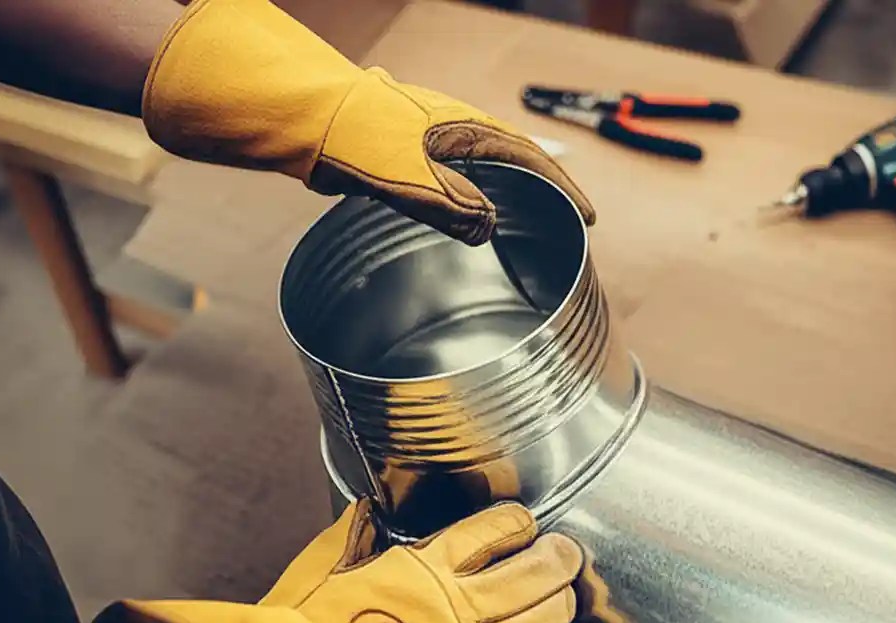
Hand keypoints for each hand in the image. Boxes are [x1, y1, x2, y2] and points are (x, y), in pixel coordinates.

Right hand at [89, 501, 588, 622]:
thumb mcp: (327, 562)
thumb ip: (357, 532)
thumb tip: (367, 506)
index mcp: (423, 564)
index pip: (490, 530)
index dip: (516, 522)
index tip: (525, 521)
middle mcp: (456, 603)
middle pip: (528, 571)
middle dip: (556, 557)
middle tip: (569, 552)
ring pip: (540, 617)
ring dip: (564, 600)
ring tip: (573, 592)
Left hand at [143, 0, 594, 245]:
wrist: (307, 120)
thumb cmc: (359, 141)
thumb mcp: (415, 185)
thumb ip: (456, 210)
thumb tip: (488, 229)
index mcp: (468, 128)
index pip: (533, 159)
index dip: (564, 189)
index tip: (588, 216)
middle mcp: (456, 128)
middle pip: (514, 161)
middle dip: (542, 191)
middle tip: (564, 222)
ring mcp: (431, 137)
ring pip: (482, 170)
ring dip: (506, 195)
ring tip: (524, 225)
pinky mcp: (406, 151)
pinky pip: (452, 176)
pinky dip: (470, 197)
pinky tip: (464, 219)